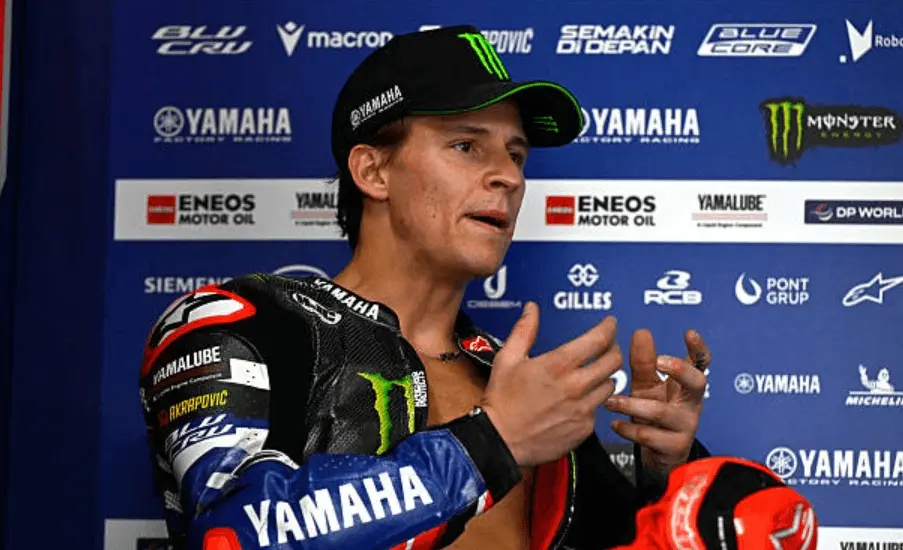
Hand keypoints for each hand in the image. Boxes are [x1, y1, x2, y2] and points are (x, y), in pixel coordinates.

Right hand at [481, 302, 621, 466]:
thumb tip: (532, 309)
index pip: (599, 339)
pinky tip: (577, 400)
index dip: (609, 327)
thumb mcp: (508, 359)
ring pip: (610, 385)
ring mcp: (583, 409)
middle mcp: (576, 386)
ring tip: (590, 375)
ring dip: (603, 377)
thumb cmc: (502, 400)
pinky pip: (598, 409)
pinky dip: (592, 401)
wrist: (500, 440)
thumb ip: (524, 330)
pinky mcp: (584, 428)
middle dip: (612, 349)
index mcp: (558, 364)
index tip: (610, 323)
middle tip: (605, 347)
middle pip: (614, 361)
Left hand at [604, 328, 710, 475]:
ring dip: (633, 405)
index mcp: (686, 385)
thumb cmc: (654, 414)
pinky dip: (629, 429)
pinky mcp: (674, 446)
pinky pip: (649, 435)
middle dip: (680, 369)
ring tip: (611, 401)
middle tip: (659, 360)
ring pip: (662, 412)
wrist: (658, 455)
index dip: (698, 348)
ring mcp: (686, 426)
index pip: (700, 363)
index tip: (690, 333)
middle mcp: (691, 403)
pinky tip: (615, 424)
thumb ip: (644, 362)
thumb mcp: (646, 386)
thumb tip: (642, 332)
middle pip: (697, 383)